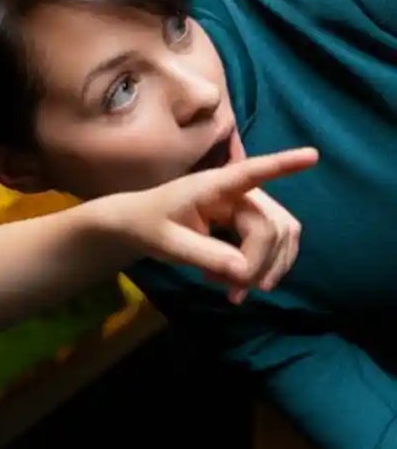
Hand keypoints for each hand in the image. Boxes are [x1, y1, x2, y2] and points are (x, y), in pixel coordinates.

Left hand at [109, 147, 317, 302]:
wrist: (137, 225)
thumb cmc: (147, 225)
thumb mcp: (168, 244)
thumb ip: (204, 254)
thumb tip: (244, 271)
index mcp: (213, 187)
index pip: (251, 172)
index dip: (283, 164)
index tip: (312, 155)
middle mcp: (237, 191)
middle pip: (271, 226)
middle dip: (261, 263)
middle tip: (233, 292)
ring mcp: (247, 205)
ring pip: (282, 235)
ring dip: (267, 268)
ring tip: (234, 290)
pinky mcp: (250, 220)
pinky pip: (275, 242)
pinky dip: (264, 266)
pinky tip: (237, 282)